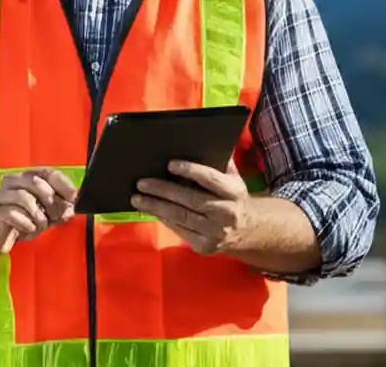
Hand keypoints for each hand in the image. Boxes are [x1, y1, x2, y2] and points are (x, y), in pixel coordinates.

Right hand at [0, 169, 76, 258]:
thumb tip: (71, 206)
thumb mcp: (45, 214)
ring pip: (24, 198)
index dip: (63, 185)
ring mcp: (2, 196)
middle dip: (51, 202)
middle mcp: (13, 182)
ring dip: (38, 216)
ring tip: (40, 225)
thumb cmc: (22, 221)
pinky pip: (13, 214)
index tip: (73, 198)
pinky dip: (26, 223)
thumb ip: (59, 209)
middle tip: (55, 217)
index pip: (47, 172)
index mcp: (26, 178)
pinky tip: (29, 228)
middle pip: (36, 182)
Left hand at [131, 159, 253, 255]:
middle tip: (141, 183)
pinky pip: (179, 230)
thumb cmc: (232, 197)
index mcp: (235, 192)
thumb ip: (218, 162)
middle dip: (164, 190)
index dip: (190, 170)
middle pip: (191, 200)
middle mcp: (227, 213)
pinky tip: (150, 210)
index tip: (169, 164)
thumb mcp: (232, 179)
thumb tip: (196, 140)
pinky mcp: (205, 246)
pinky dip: (163, 219)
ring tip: (137, 198)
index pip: (211, 179)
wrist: (248, 231)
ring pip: (181, 217)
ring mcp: (216, 232)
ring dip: (156, 207)